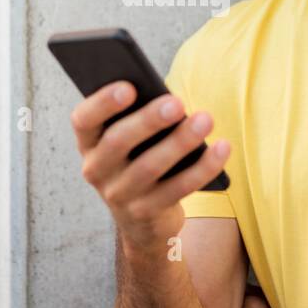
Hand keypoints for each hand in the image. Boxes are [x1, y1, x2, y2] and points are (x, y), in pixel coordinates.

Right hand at [70, 81, 231, 255]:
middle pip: (118, 141)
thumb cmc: (138, 159)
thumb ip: (138, 117)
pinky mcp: (146, 213)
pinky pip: (178, 188)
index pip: (83, 119)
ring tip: (206, 120)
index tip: (129, 86)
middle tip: (178, 103)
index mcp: (89, 142)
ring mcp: (119, 195)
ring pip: (149, 167)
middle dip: (149, 120)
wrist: (142, 220)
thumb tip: (170, 99)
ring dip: (180, 142)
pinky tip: (223, 147)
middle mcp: (96, 169)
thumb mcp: (130, 141)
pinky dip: (203, 167)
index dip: (103, 102)